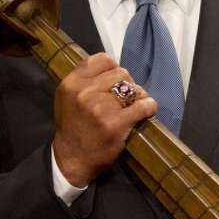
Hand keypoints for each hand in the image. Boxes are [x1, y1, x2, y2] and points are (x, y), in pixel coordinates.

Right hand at [52, 53, 156, 187]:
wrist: (72, 158)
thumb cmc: (74, 128)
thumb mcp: (68, 99)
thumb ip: (85, 82)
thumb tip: (112, 70)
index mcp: (71, 83)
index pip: (101, 60)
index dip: (114, 68)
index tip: (117, 81)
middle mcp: (84, 92)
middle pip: (120, 73)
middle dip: (128, 84)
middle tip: (128, 97)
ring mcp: (99, 108)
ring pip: (133, 88)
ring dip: (140, 96)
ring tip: (136, 105)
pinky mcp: (115, 124)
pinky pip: (142, 106)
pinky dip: (149, 106)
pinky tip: (148, 111)